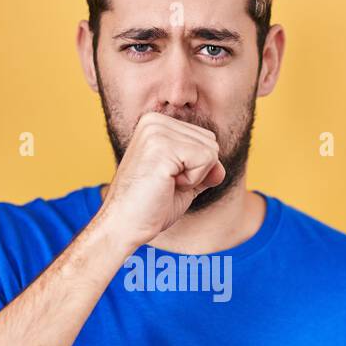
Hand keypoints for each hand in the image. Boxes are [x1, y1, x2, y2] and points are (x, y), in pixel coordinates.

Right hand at [97, 111, 226, 247]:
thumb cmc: (150, 207)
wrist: (124, 225)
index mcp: (156, 123)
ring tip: (164, 184)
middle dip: (198, 171)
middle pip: (211, 142)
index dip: (196, 169)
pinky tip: (166, 185)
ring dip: (194, 177)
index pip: (206, 139)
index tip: (167, 180)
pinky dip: (192, 181)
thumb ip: (204, 170)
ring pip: (211, 151)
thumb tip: (221, 168)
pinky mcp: (162, 146)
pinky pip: (205, 160)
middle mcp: (155, 121)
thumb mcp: (184, 183)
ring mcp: (157, 131)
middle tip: (166, 184)